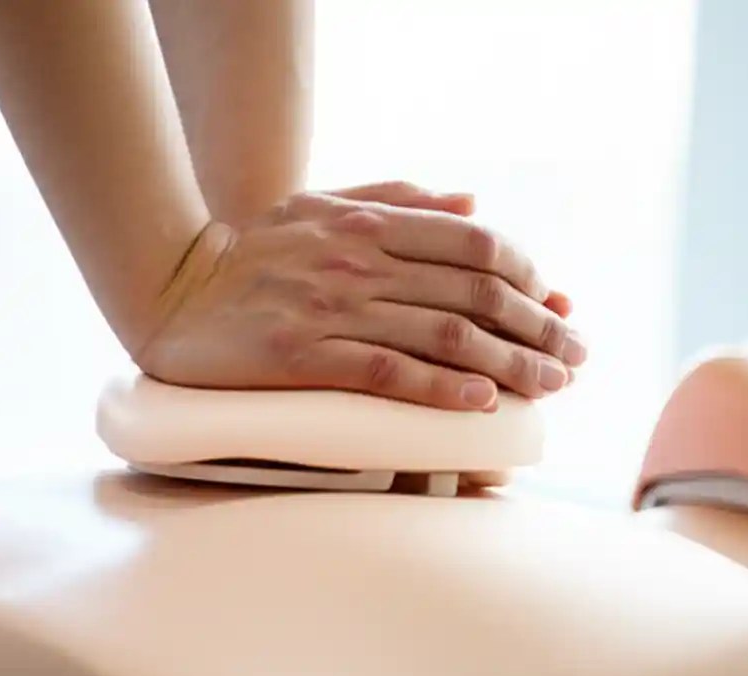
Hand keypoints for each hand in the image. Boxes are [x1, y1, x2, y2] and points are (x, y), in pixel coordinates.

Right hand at [133, 181, 586, 410]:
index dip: (528, 274)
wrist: (172, 291)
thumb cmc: (253, 251)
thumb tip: (473, 203)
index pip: (475, 244)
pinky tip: (481, 404)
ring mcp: (331, 309)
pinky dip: (441, 389)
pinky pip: (388, 373)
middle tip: (575, 356)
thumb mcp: (320, 202)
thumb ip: (396, 199)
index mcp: (368, 222)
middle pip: (475, 292)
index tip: (557, 304)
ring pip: (444, 336)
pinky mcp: (302, 358)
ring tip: (550, 386)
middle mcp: (358, 261)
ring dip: (509, 364)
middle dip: (537, 327)